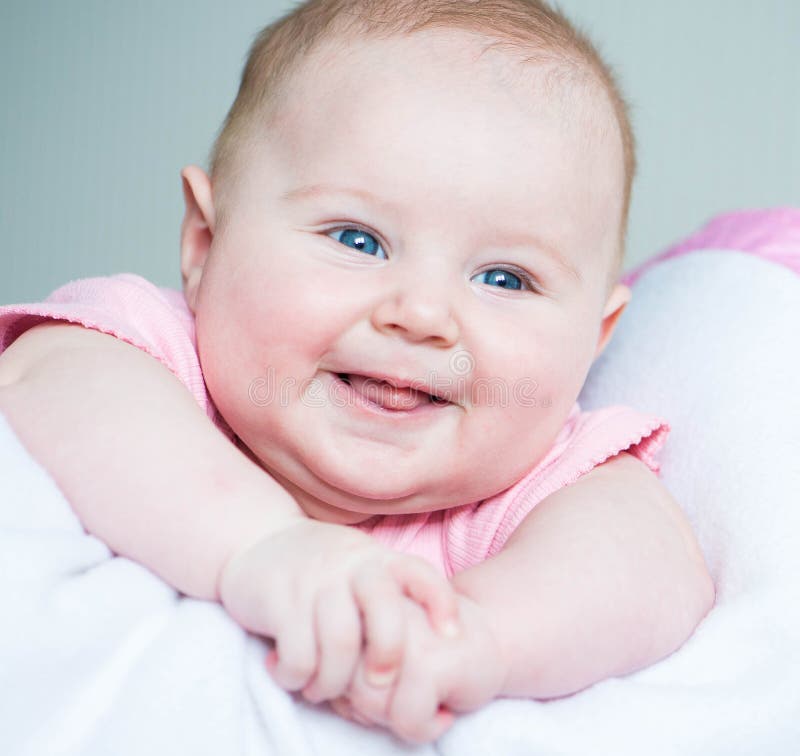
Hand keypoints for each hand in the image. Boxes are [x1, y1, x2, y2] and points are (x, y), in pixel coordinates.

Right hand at [217, 518, 460, 700]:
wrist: (253, 539)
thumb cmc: (319, 567)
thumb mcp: (359, 565)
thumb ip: (387, 593)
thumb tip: (430, 646)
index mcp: (374, 559)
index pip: (419, 573)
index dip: (442, 603)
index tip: (451, 637)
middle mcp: (349, 566)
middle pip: (384, 610)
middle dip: (389, 654)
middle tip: (380, 683)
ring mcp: (313, 581)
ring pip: (341, 643)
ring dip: (333, 681)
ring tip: (320, 687)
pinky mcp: (278, 600)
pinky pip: (298, 655)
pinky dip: (296, 678)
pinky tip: (289, 673)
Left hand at [329, 591, 507, 744]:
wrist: (489, 637)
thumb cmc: (425, 648)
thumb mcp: (369, 649)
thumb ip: (336, 660)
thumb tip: (292, 675)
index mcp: (353, 598)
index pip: (320, 660)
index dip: (347, 686)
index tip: (383, 678)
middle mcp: (374, 607)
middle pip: (340, 683)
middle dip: (371, 704)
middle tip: (406, 689)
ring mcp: (403, 631)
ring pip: (369, 703)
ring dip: (396, 716)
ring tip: (423, 695)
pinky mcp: (430, 660)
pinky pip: (405, 719)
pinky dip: (426, 728)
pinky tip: (444, 708)